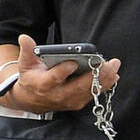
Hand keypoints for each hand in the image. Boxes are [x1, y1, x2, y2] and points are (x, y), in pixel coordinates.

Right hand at [4, 34, 119, 114]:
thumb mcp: (25, 63)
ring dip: (104, 80)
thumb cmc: (30, 78)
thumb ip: (27, 50)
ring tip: (114, 67)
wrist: (32, 100)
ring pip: (89, 91)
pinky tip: (113, 76)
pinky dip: (104, 85)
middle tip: (108, 63)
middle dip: (95, 75)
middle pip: (79, 87)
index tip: (73, 62)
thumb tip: (24, 38)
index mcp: (44, 85)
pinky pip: (93, 94)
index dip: (64, 71)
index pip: (55, 78)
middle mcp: (59, 95)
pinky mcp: (78, 102)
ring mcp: (70, 100)